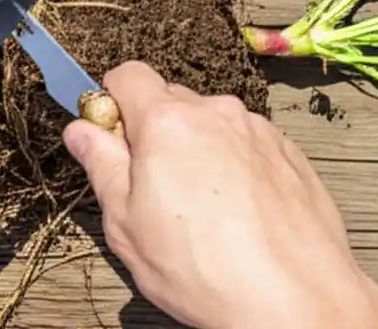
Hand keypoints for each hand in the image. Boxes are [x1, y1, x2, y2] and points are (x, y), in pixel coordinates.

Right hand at [62, 61, 377, 328]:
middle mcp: (216, 113)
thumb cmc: (205, 271)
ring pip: (211, 124)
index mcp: (167, 122)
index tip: (111, 142)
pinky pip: (247, 144)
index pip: (127, 75)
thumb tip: (81, 130)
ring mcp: (258, 131)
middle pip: (170, 100)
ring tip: (202, 211)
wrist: (296, 302)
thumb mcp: (127, 225)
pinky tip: (238, 215)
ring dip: (198, 149)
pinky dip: (235, 166)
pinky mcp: (289, 153)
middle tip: (153, 189)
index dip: (111, 104)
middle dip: (154, 132)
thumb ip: (101, 166)